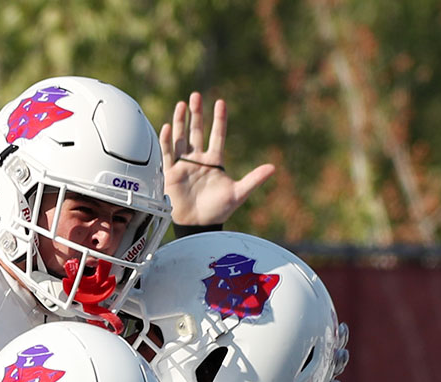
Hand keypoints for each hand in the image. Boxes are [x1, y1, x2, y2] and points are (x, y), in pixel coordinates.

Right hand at [161, 92, 275, 226]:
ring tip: (182, 104)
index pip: (217, 135)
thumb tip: (273, 168)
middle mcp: (199, 160)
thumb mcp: (239, 194)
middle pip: (197, 131)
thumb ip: (254, 179)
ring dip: (181, 121)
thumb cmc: (218, 211)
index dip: (219, 119)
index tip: (220, 102)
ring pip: (182, 138)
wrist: (199, 226)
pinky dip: (167, 140)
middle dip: (196, 114)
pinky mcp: (171, 172)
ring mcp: (184, 165)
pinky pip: (168, 153)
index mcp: (215, 162)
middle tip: (195, 96)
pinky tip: (168, 127)